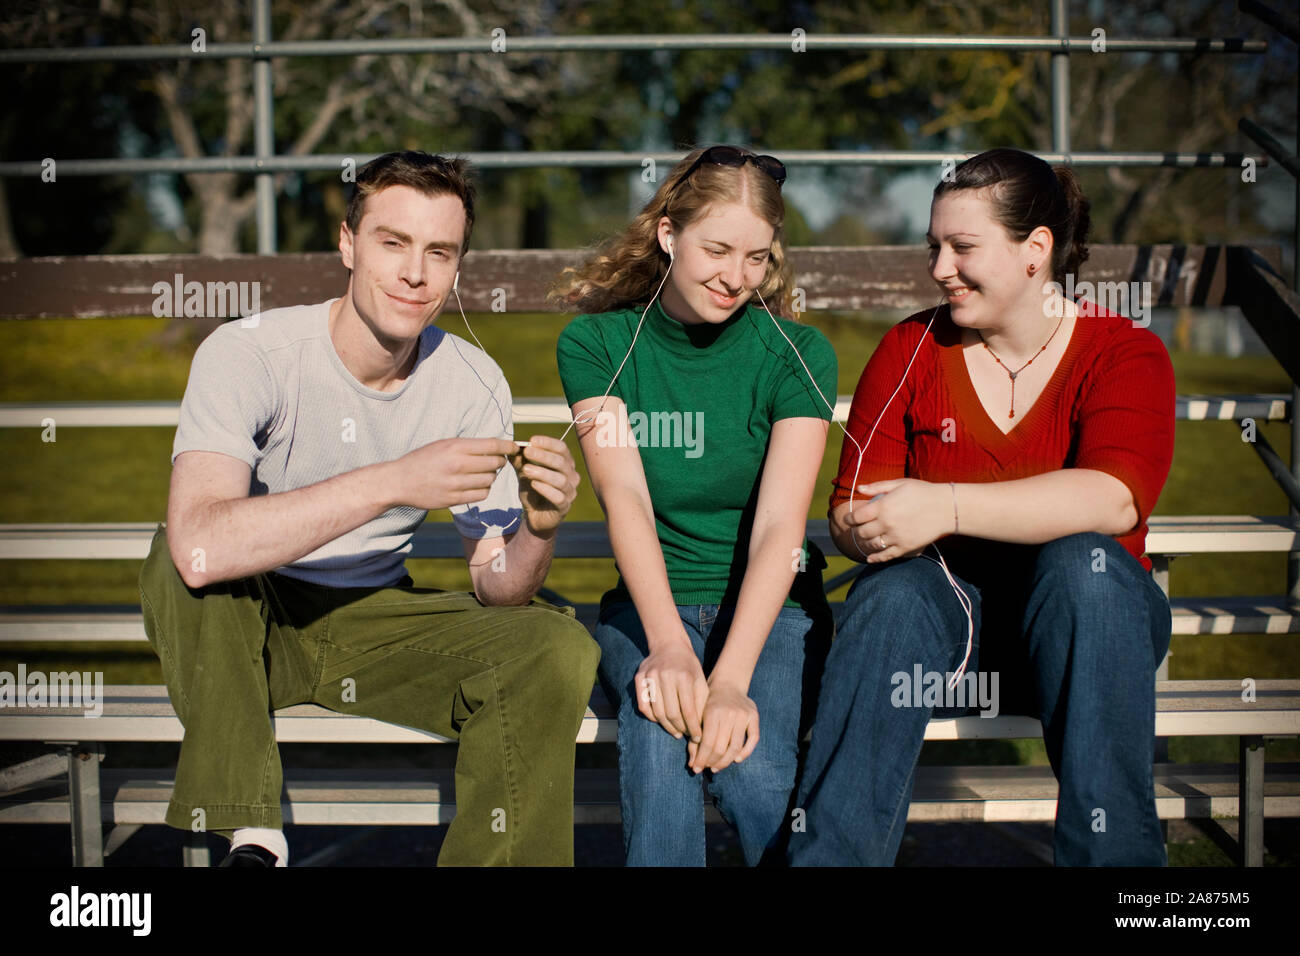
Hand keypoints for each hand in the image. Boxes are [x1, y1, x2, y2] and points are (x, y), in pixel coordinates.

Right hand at [391, 437, 518, 511]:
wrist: (399, 481)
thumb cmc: (423, 460)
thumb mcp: (443, 445)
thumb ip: (468, 446)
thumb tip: (496, 447)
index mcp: (455, 446)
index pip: (492, 445)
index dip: (508, 446)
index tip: (515, 448)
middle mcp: (457, 464)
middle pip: (495, 463)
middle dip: (499, 461)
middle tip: (496, 461)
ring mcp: (455, 483)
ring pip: (490, 480)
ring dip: (491, 476)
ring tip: (483, 474)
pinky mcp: (453, 499)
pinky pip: (482, 494)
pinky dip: (484, 489)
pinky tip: (476, 485)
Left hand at [511, 435, 580, 536]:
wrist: (534, 516)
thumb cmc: (533, 491)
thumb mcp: (524, 472)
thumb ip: (520, 460)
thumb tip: (512, 445)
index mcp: (565, 464)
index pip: (562, 449)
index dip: (548, 443)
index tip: (532, 440)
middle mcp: (572, 477)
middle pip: (561, 462)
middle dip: (543, 455)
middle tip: (527, 452)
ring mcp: (570, 492)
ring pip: (560, 479)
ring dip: (542, 472)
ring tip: (526, 469)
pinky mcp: (564, 507)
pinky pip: (558, 497)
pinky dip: (546, 489)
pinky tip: (534, 484)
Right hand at [635, 640, 708, 741]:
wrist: (669, 645)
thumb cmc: (689, 667)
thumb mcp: (700, 681)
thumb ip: (701, 704)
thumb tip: (699, 730)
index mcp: (684, 676)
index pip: (689, 710)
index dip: (693, 727)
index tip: (697, 737)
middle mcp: (666, 676)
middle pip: (671, 714)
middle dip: (680, 728)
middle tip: (685, 734)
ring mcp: (650, 676)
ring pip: (656, 712)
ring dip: (666, 726)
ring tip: (675, 731)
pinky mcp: (639, 678)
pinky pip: (643, 706)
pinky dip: (652, 717)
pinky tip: (661, 721)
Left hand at [690, 677, 758, 773]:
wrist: (728, 683)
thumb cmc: (709, 702)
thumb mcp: (698, 716)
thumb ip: (694, 739)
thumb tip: (692, 764)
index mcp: (713, 712)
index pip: (708, 743)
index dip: (701, 759)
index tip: (696, 768)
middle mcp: (730, 713)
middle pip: (721, 747)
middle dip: (712, 762)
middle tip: (706, 768)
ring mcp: (744, 715)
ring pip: (736, 747)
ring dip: (726, 761)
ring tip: (717, 767)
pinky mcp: (754, 716)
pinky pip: (753, 739)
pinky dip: (745, 752)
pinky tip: (736, 759)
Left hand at [844, 478, 952, 563]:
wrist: (946, 507)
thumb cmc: (923, 492)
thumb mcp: (899, 484)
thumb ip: (877, 486)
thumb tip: (858, 488)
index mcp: (883, 507)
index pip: (856, 517)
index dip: (848, 519)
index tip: (848, 519)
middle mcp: (887, 523)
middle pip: (861, 532)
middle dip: (856, 530)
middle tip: (857, 528)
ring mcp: (896, 537)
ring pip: (872, 544)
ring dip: (865, 542)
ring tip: (865, 538)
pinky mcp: (906, 547)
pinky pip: (886, 556)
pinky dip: (875, 559)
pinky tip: (869, 558)